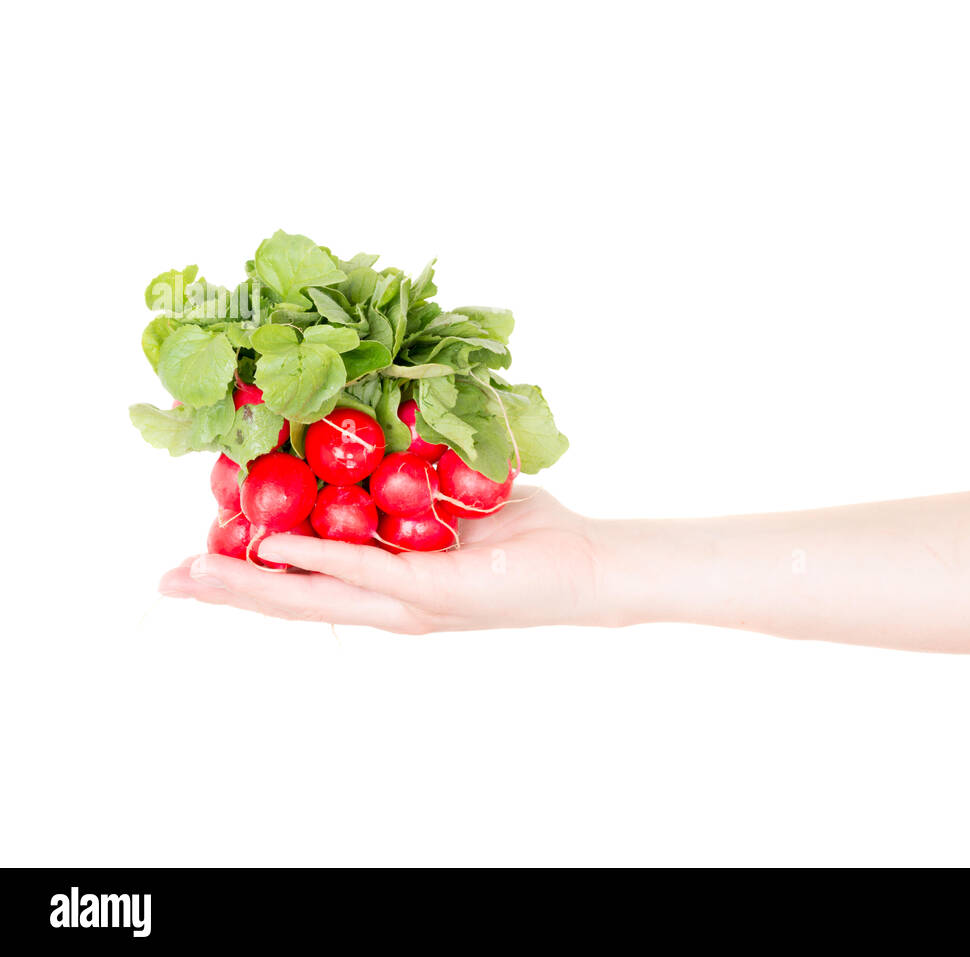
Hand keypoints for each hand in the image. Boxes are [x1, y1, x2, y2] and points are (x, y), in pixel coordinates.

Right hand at [159, 489, 604, 632]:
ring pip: (315, 595)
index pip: (307, 583)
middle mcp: (391, 603)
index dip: (251, 574)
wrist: (590, 566)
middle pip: (295, 600)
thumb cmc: (527, 533)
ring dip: (251, 582)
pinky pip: (367, 571)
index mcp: (389, 584)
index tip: (195, 557)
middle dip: (228, 589)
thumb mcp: (453, 499)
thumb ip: (408, 484)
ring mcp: (410, 604)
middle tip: (167, 580)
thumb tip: (372, 437)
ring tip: (192, 571)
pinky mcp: (436, 592)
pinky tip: (276, 547)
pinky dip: (319, 557)